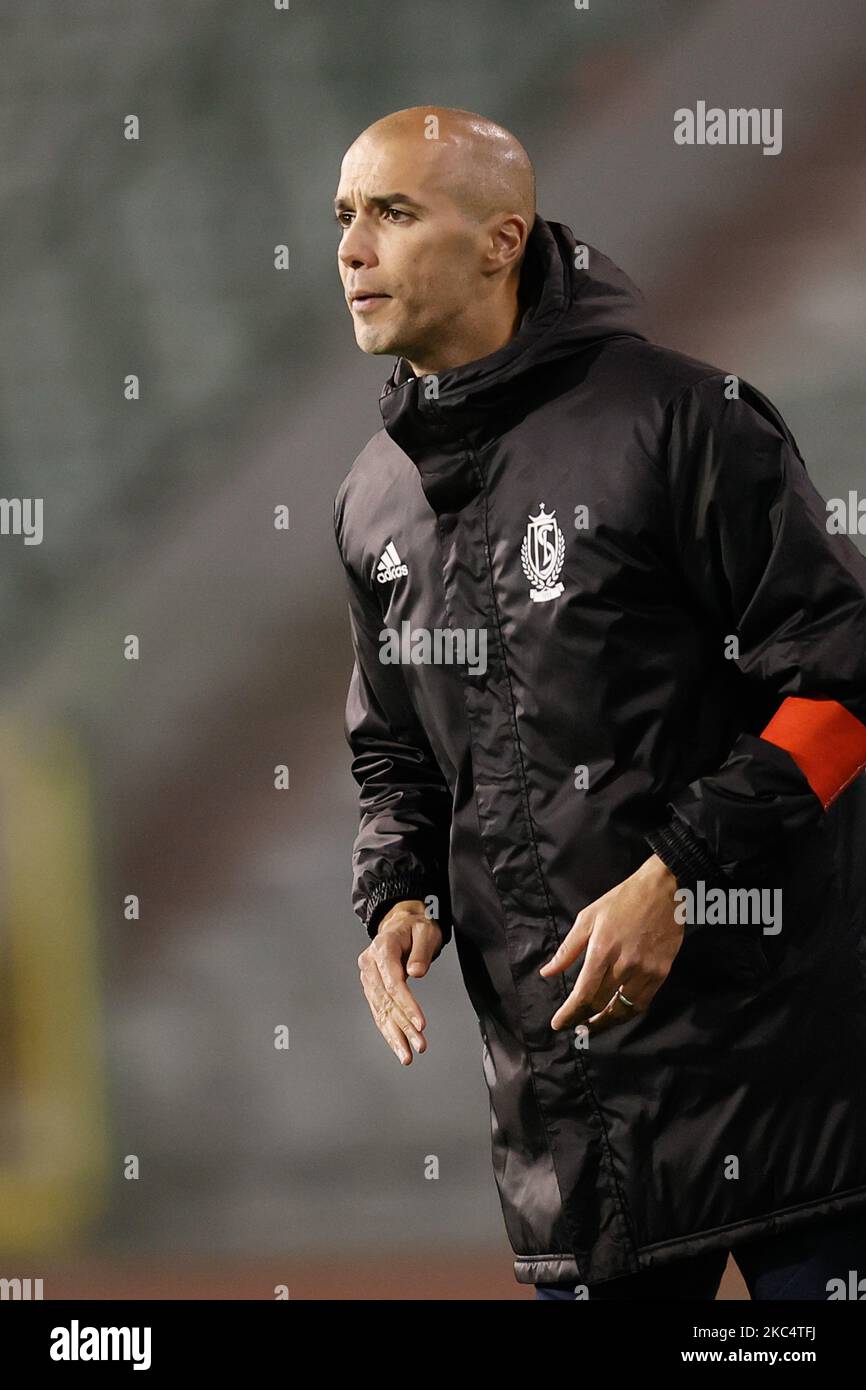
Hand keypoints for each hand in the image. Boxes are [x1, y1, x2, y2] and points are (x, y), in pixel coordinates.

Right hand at [358, 900, 442, 1064]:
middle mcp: (370, 964)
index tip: (421, 1024)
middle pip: (386, 1000)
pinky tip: (399, 1047)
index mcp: (382, 948)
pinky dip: (389, 1031)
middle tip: (420, 1046)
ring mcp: (368, 977)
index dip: (407, 1004)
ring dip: (395, 1035)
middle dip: (403, 1026)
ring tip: (408, 1055)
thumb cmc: (416, 927)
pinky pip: (379, 1012)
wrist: (402, 923)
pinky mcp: (372, 988)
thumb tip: (416, 972)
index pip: (393, 982)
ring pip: (380, 1011)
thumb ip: (421, 951)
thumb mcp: (425, 931)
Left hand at [539, 855, 682, 1035]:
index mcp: (601, 950)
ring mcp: (645, 971)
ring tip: (594, 1026)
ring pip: (622, 1009)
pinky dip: (627, 1012)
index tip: (558, 1024)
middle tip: (575, 1026)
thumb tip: (547, 973)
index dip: (569, 1014)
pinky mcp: (661, 973)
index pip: (583, 993)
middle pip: (601, 1004)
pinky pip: (642, 1003)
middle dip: (584, 1019)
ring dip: (606, 1022)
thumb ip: (567, 950)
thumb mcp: (587, 918)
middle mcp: (623, 965)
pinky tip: (617, 1012)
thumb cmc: (621, 901)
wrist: (661, 890)